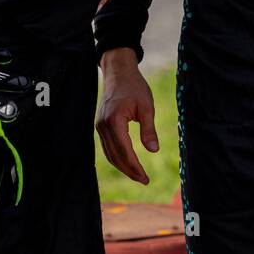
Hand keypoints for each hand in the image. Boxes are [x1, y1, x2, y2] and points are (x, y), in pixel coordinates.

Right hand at [95, 47, 157, 183]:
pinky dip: (117, 157)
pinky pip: (107, 147)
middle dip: (129, 171)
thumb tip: (153, 150)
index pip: (125, 151)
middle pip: (115, 156)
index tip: (146, 178)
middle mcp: (103, 126)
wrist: (119, 72)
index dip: (135, 167)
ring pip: (109, 154)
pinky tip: (128, 162)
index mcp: (114, 121)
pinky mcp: (100, 125)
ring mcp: (99, 126)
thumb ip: (148, 129)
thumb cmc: (134, 87)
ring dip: (123, 166)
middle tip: (144, 180)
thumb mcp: (146, 107)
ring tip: (137, 175)